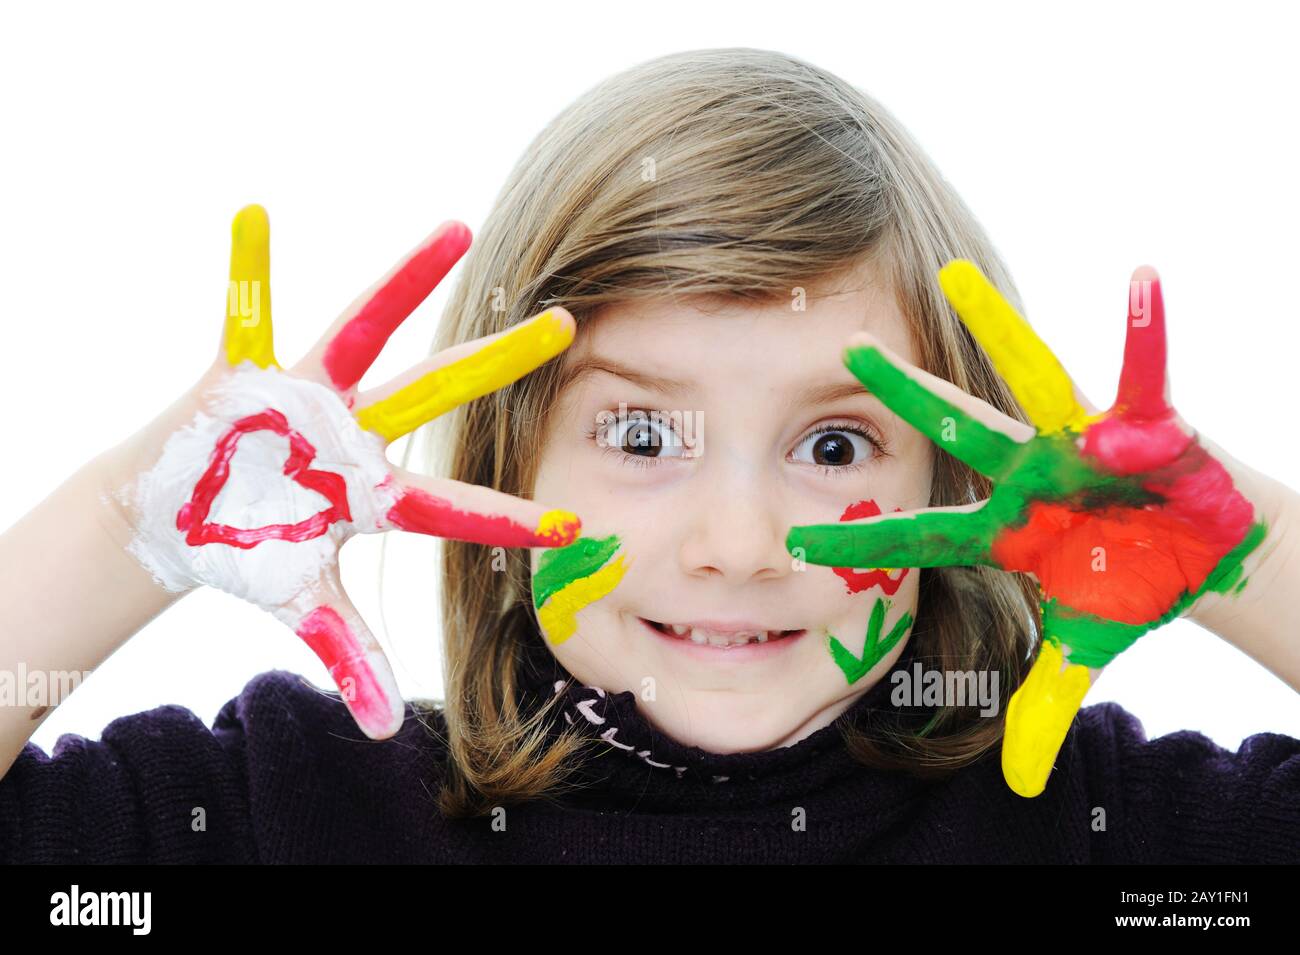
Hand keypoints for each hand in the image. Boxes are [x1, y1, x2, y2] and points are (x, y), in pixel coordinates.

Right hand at [106, 205, 580, 738]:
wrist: (179, 516)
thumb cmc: (251, 552)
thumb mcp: (302, 605)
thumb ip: (348, 655)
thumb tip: (380, 734)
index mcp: (373, 495)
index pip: (456, 507)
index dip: (512, 518)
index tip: (579, 526)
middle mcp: (355, 434)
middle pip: (441, 391)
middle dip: (501, 362)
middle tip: (568, 321)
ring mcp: (308, 397)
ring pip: (368, 329)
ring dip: (406, 282)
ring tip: (458, 230)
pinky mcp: (249, 371)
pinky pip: (248, 313)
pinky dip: (247, 269)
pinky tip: (254, 213)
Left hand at [785, 260, 1269, 796]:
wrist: (1199, 550)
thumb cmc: (1130, 583)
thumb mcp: (1083, 652)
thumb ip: (1045, 707)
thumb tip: (1021, 781)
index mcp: (1003, 527)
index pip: (918, 533)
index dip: (862, 540)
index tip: (795, 544)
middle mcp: (1027, 474)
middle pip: (953, 432)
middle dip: (900, 395)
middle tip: (844, 348)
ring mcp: (1078, 443)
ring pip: (1029, 379)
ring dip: (996, 329)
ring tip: (954, 278)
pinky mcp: (1141, 425)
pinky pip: (1141, 375)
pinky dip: (1145, 335)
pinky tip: (1143, 283)